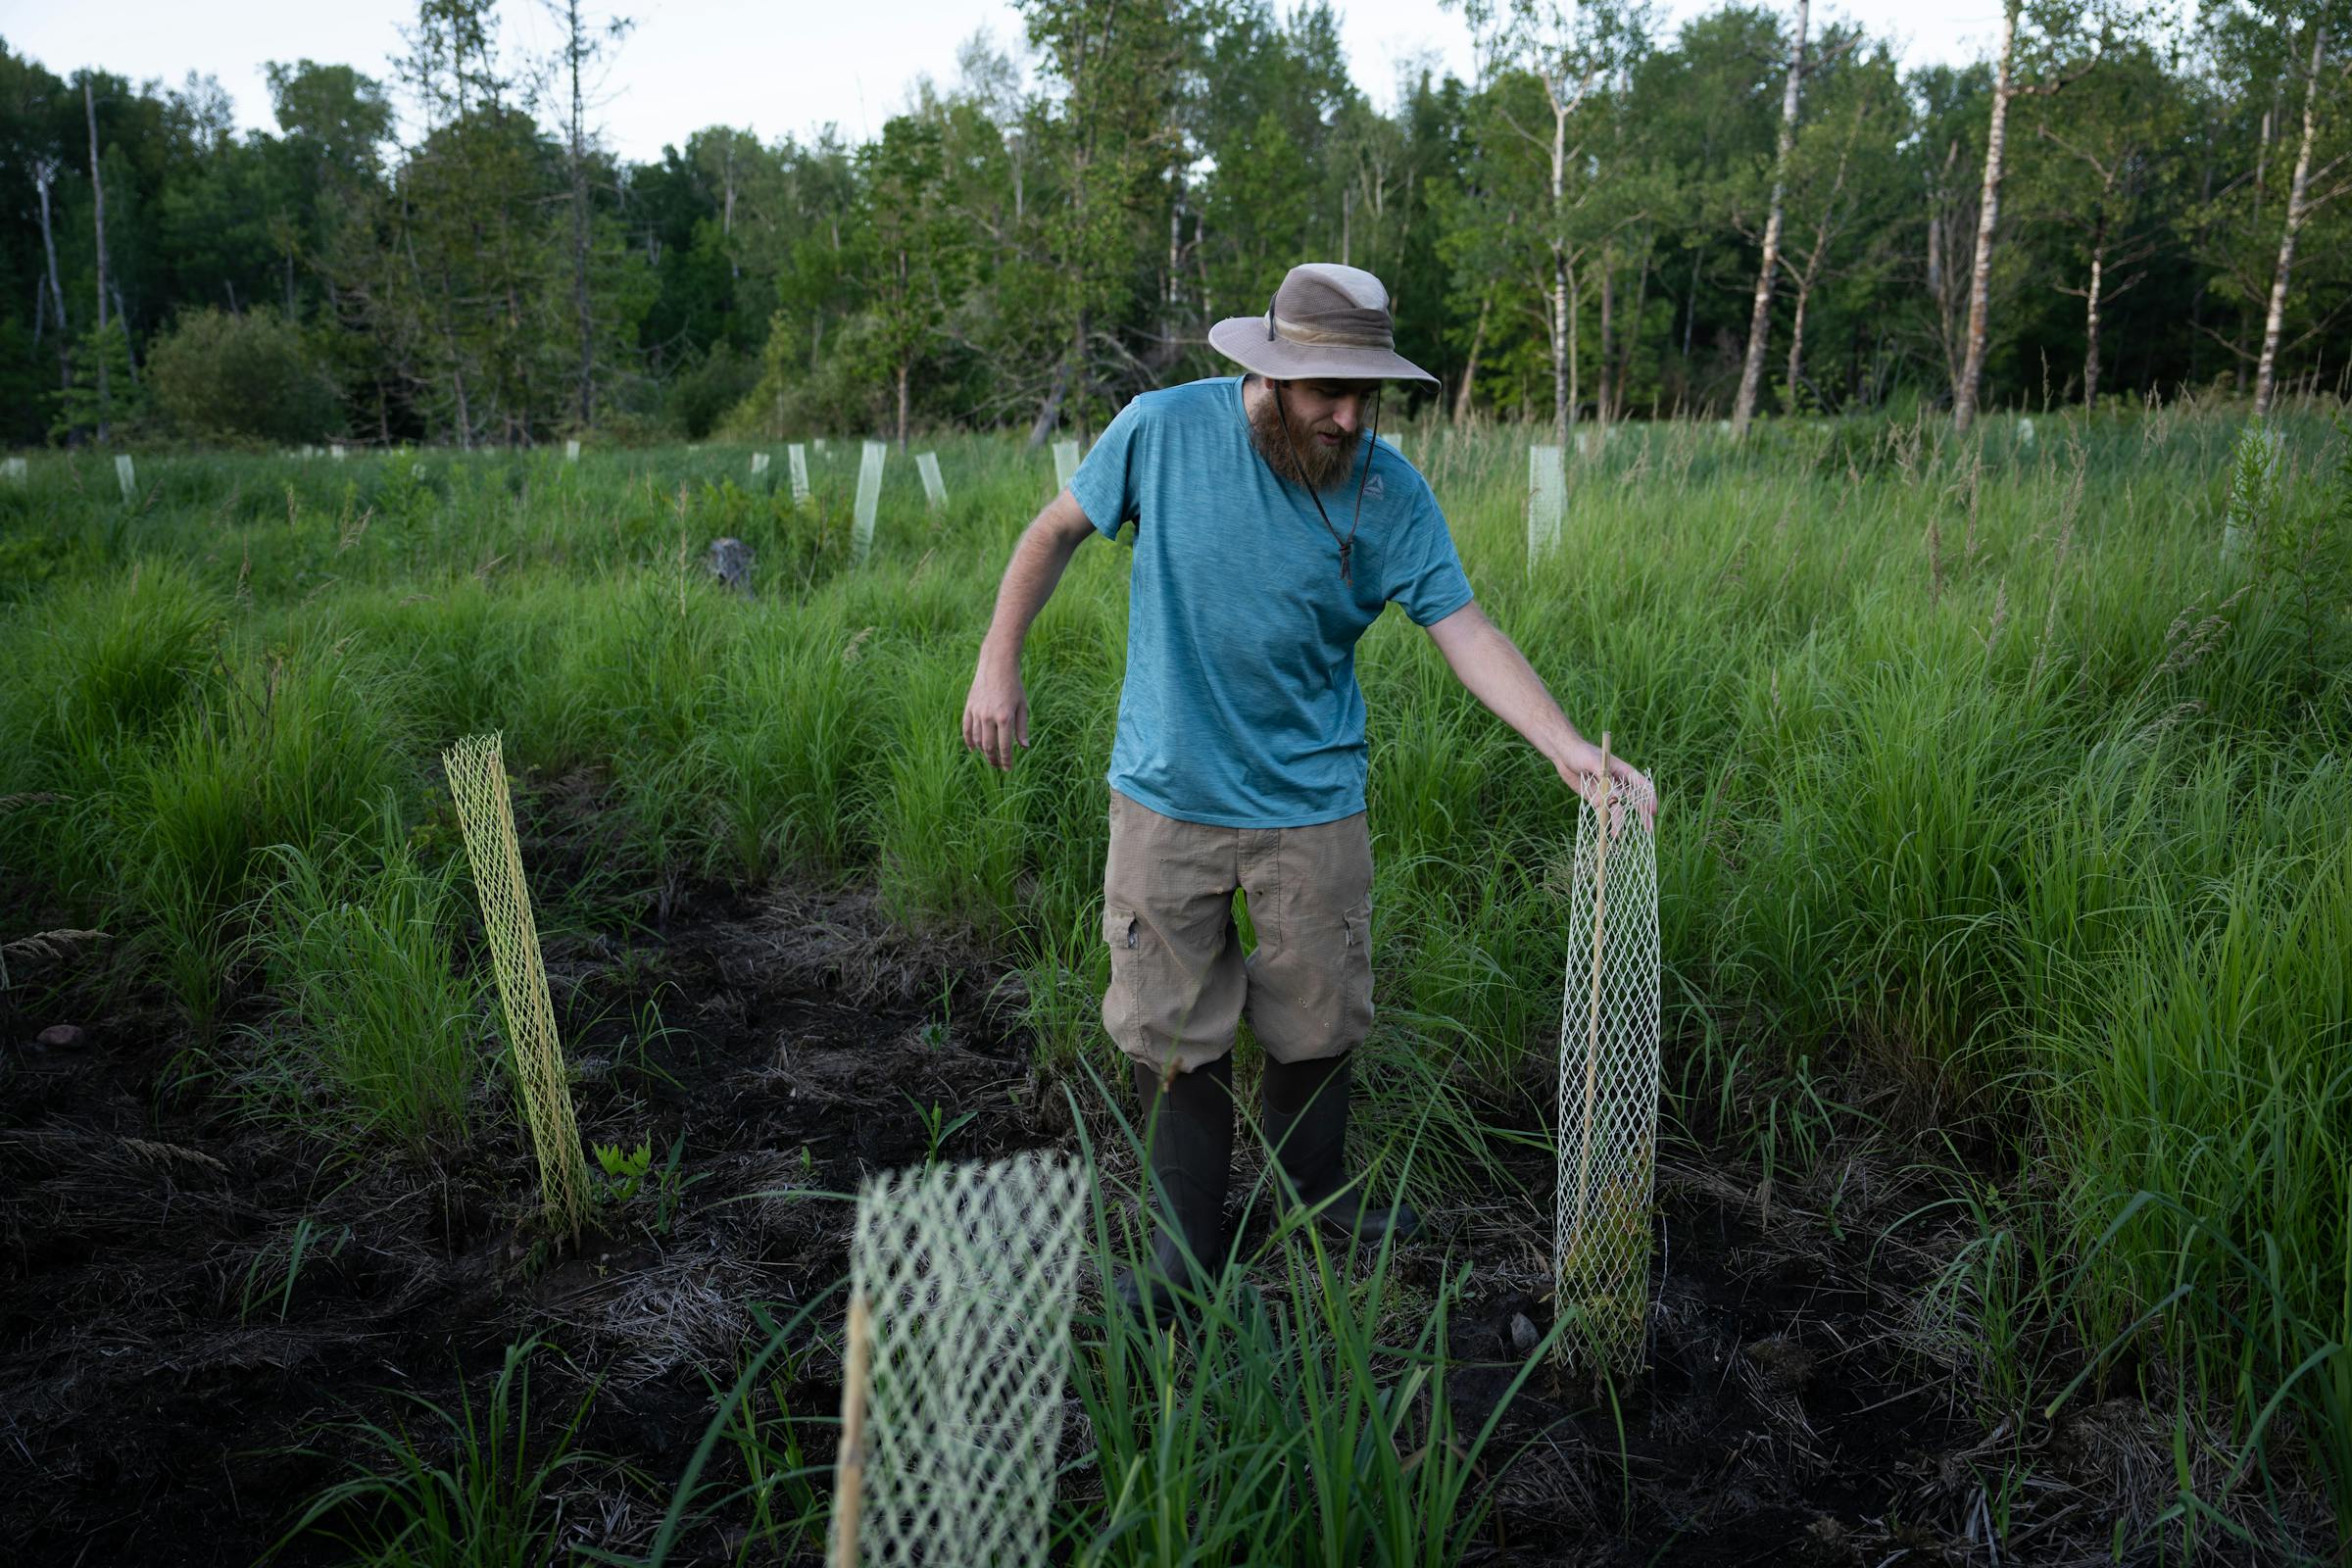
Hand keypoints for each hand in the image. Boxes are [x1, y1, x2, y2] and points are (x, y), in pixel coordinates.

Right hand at [961, 650, 1028, 770]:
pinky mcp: (969, 707)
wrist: (997, 665)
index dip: (1006, 760)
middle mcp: (989, 717)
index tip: (1008, 769)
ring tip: (989, 757)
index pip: (1004, 747)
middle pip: (989, 747)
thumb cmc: (1014, 686)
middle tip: (998, 766)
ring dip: (983, 752)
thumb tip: (1024, 748)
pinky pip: (966, 729)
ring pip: (977, 740)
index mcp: (1005, 718)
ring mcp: (977, 712)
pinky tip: (973, 749)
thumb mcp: (1022, 706)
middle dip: (993, 760)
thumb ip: (1022, 728)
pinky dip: (969, 741)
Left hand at [1554, 739, 1656, 832]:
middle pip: (1634, 800)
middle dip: (1642, 814)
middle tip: (1649, 829)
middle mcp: (1618, 783)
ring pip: (1618, 808)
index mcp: (1623, 771)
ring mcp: (1608, 792)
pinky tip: (1607, 833)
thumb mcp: (1593, 762)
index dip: (1649, 798)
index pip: (1642, 785)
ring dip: (1619, 821)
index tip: (1653, 811)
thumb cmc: (1581, 752)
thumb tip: (1610, 799)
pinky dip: (1606, 822)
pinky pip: (1603, 812)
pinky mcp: (1596, 798)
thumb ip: (1603, 778)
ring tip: (1616, 835)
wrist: (1564, 754)